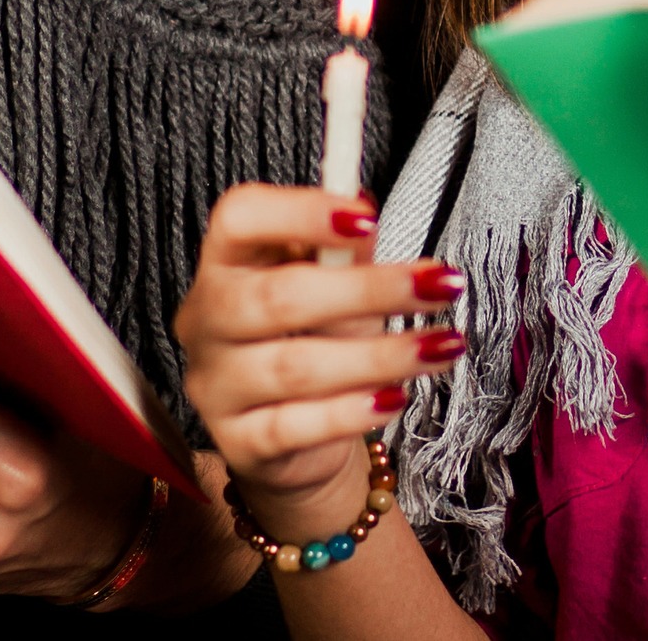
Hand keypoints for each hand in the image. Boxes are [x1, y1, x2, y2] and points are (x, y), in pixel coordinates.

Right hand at [171, 184, 463, 546]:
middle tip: (437, 287)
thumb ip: (346, 250)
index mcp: (224, 263)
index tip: (369, 218)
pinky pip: (296, 426)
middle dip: (368, 291)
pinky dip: (352, 412)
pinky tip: (395, 398)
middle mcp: (206, 321)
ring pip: (296, 367)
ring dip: (380, 355)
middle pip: (277, 297)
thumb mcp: (336, 288)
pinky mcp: (238, 443)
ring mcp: (215, 386)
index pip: (239, 219)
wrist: (300, 437)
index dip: (300, 212)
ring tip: (441, 346)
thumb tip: (363, 205)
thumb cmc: (317, 342)